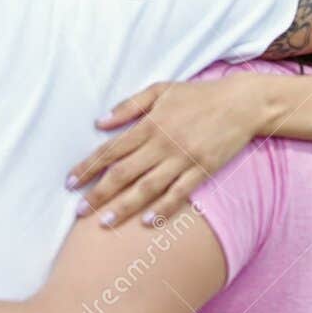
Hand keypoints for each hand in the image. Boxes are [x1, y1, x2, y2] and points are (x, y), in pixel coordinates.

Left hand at [67, 77, 257, 226]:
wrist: (241, 103)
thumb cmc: (198, 95)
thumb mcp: (161, 90)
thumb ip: (129, 106)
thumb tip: (99, 122)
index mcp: (149, 124)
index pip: (111, 149)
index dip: (88, 167)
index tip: (70, 182)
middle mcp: (162, 144)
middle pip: (123, 173)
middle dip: (98, 194)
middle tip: (79, 212)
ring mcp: (183, 159)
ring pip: (147, 187)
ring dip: (124, 206)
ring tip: (105, 223)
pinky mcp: (202, 170)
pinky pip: (179, 193)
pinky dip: (163, 208)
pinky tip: (147, 221)